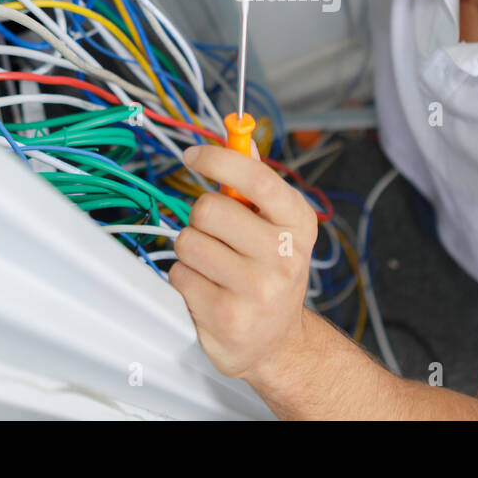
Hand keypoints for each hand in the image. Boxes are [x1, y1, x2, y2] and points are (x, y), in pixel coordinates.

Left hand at [170, 142, 317, 381]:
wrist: (278, 342)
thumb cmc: (271, 272)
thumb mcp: (278, 225)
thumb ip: (256, 182)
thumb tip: (239, 134)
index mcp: (298, 223)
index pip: (256, 178)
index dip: (217, 159)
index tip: (193, 155)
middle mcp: (284, 256)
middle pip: (208, 209)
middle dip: (200, 218)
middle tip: (216, 235)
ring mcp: (257, 290)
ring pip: (188, 242)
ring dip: (191, 251)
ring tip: (214, 265)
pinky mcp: (226, 318)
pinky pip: (179, 276)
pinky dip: (185, 279)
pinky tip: (208, 290)